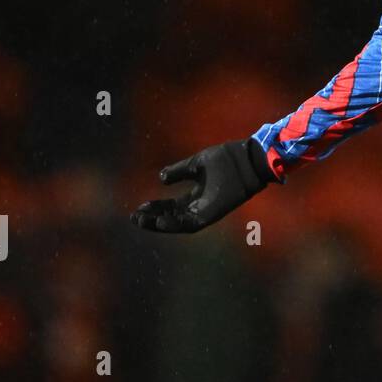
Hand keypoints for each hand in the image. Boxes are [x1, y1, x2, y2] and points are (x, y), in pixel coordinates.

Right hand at [131, 138, 274, 233]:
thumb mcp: (197, 164)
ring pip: (179, 223)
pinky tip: (160, 221)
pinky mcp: (213, 214)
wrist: (248, 157)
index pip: (172, 206)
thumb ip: (179, 171)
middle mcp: (201, 206)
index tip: (140, 207)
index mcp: (198, 194)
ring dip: (160, 224)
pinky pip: (191, 223)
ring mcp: (207, 211)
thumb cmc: (227, 158)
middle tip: (134, 218)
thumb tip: (161, 178)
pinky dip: (175, 223)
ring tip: (142, 221)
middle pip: (173, 217)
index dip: (156, 207)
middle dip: (153, 219)